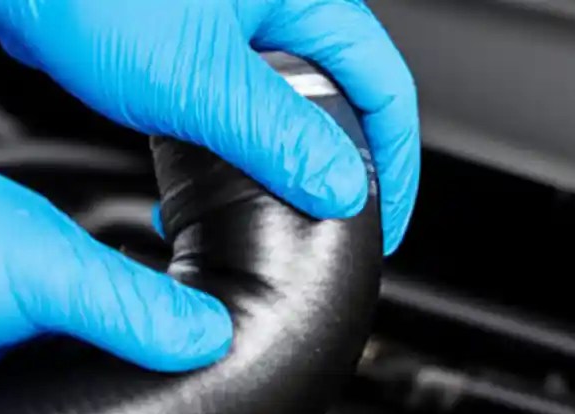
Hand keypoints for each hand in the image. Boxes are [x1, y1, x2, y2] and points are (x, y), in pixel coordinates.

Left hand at [0, 0, 419, 250]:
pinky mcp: (181, 49)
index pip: (383, 84)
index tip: (382, 222)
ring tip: (266, 222)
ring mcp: (226, 28)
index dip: (393, 161)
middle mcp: (271, 5)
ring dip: (274, 169)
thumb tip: (338, 184)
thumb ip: (275, 135)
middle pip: (338, 99)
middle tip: (326, 230)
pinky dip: (226, 156)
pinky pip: (228, 110)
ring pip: (280, 110)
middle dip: (334, 170)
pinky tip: (200, 192)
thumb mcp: (197, 80)